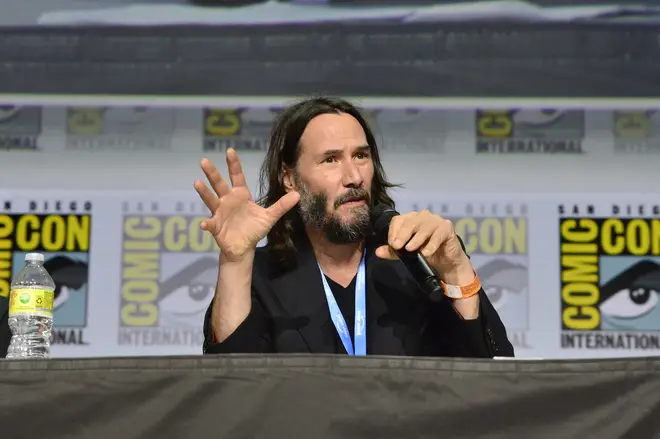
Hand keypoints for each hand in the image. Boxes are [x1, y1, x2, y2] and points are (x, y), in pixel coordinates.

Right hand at [194, 148, 299, 262]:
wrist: (244, 247)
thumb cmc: (254, 229)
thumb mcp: (269, 217)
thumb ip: (282, 205)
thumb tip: (298, 194)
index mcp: (241, 195)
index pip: (237, 177)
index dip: (234, 164)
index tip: (230, 150)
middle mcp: (228, 201)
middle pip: (219, 184)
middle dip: (212, 173)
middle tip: (204, 161)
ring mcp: (220, 213)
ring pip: (211, 200)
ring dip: (204, 192)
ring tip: (197, 183)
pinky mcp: (216, 227)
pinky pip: (210, 224)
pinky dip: (207, 224)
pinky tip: (204, 224)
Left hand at [374, 210, 473, 285]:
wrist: (446, 260)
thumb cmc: (426, 252)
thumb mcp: (407, 253)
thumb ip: (393, 252)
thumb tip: (378, 252)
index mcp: (411, 219)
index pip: (398, 220)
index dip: (393, 231)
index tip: (392, 244)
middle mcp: (422, 216)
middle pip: (410, 222)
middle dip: (402, 235)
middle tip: (397, 246)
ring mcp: (435, 220)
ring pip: (424, 227)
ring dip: (416, 239)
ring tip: (410, 249)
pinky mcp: (447, 227)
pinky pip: (438, 235)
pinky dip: (431, 244)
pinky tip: (426, 253)